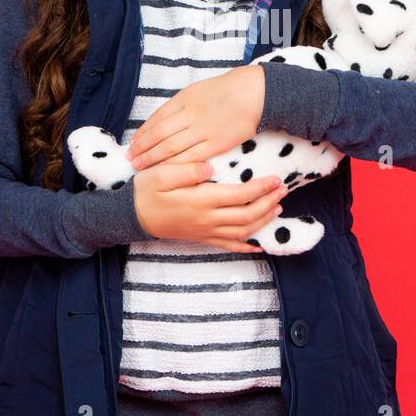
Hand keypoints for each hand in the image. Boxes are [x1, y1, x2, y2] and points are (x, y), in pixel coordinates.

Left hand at [126, 66, 264, 169]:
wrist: (255, 92)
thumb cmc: (229, 89)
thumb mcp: (199, 89)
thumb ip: (182, 104)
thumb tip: (165, 118)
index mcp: (184, 99)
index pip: (156, 119)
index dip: (142, 134)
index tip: (133, 144)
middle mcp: (189, 115)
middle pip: (159, 135)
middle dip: (142, 149)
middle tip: (131, 160)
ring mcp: (202, 130)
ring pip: (171, 148)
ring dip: (154, 159)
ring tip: (141, 168)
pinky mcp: (217, 143)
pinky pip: (192, 157)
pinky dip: (177, 165)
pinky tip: (166, 172)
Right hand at [132, 162, 288, 252]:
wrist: (132, 216)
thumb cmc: (146, 191)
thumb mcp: (161, 173)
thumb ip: (187, 170)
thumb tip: (210, 168)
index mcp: (201, 200)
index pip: (239, 195)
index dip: (260, 188)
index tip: (275, 179)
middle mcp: (207, 219)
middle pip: (247, 215)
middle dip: (268, 202)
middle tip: (283, 190)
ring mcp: (205, 232)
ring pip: (242, 231)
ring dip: (263, 221)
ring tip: (277, 208)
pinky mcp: (201, 239)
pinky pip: (228, 246)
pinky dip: (246, 246)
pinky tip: (258, 245)